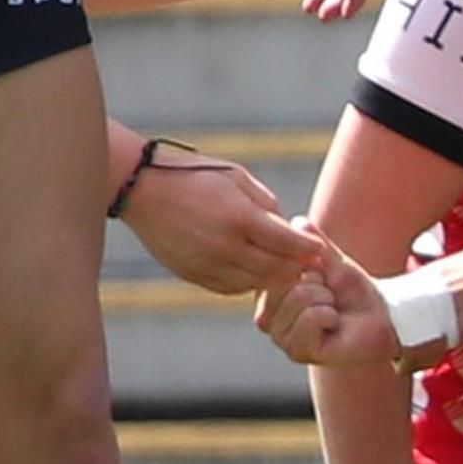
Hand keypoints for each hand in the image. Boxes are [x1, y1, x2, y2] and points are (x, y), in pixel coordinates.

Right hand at [121, 154, 309, 294]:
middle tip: (308, 266)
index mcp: (241, 218)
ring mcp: (207, 264)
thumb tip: (287, 228)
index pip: (289, 245)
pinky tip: (252, 271)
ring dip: (272, 279)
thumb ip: (266, 205)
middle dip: (296, 268)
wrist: (143, 189)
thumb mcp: (238, 178)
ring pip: (254, 284)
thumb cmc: (195, 175)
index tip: (319, 250)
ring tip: (283, 270)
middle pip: (276, 270)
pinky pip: (230, 288)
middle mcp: (225, 246)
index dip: (309, 250)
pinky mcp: (192, 274)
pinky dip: (246, 283)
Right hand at [254, 219, 413, 366]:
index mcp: (268, 296)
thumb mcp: (330, 260)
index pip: (273, 268)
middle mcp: (267, 319)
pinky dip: (330, 315)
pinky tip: (334, 324)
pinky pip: (312, 316)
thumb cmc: (352, 291)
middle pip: (285, 282)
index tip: (319, 279)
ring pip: (299, 298)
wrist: (379, 317)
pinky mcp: (299, 352)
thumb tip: (297, 222)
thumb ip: (311, 242)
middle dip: (317, 284)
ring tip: (332, 311)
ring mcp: (281, 338)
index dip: (305, 267)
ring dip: (326, 300)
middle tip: (328, 298)